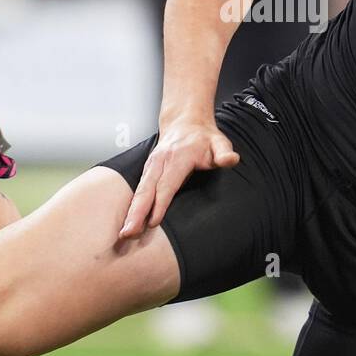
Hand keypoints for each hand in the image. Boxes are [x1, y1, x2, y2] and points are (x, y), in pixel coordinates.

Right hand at [119, 120, 239, 238]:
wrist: (186, 122)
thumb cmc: (204, 137)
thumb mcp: (220, 142)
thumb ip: (224, 153)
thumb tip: (231, 159)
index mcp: (178, 157)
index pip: (167, 184)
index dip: (160, 203)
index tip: (153, 222)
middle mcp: (161, 161)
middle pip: (147, 190)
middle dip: (137, 213)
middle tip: (128, 233)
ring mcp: (152, 165)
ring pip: (140, 191)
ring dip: (130, 212)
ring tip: (124, 233)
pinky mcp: (148, 170)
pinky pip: (138, 189)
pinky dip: (131, 206)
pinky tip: (128, 222)